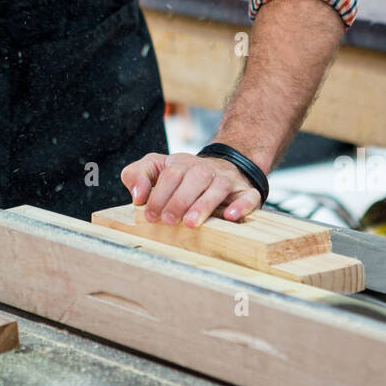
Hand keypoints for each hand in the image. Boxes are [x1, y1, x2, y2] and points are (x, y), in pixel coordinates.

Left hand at [120, 151, 261, 227]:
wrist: (225, 166)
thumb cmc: (184, 176)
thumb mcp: (157, 168)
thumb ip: (137, 174)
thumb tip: (137, 195)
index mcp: (182, 163)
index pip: (171, 174)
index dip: (159, 194)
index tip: (150, 214)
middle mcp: (206, 169)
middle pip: (194, 179)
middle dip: (179, 201)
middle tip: (168, 221)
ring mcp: (227, 180)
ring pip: (218, 188)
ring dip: (204, 205)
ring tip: (191, 222)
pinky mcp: (246, 192)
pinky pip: (248, 196)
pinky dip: (242, 206)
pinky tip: (230, 217)